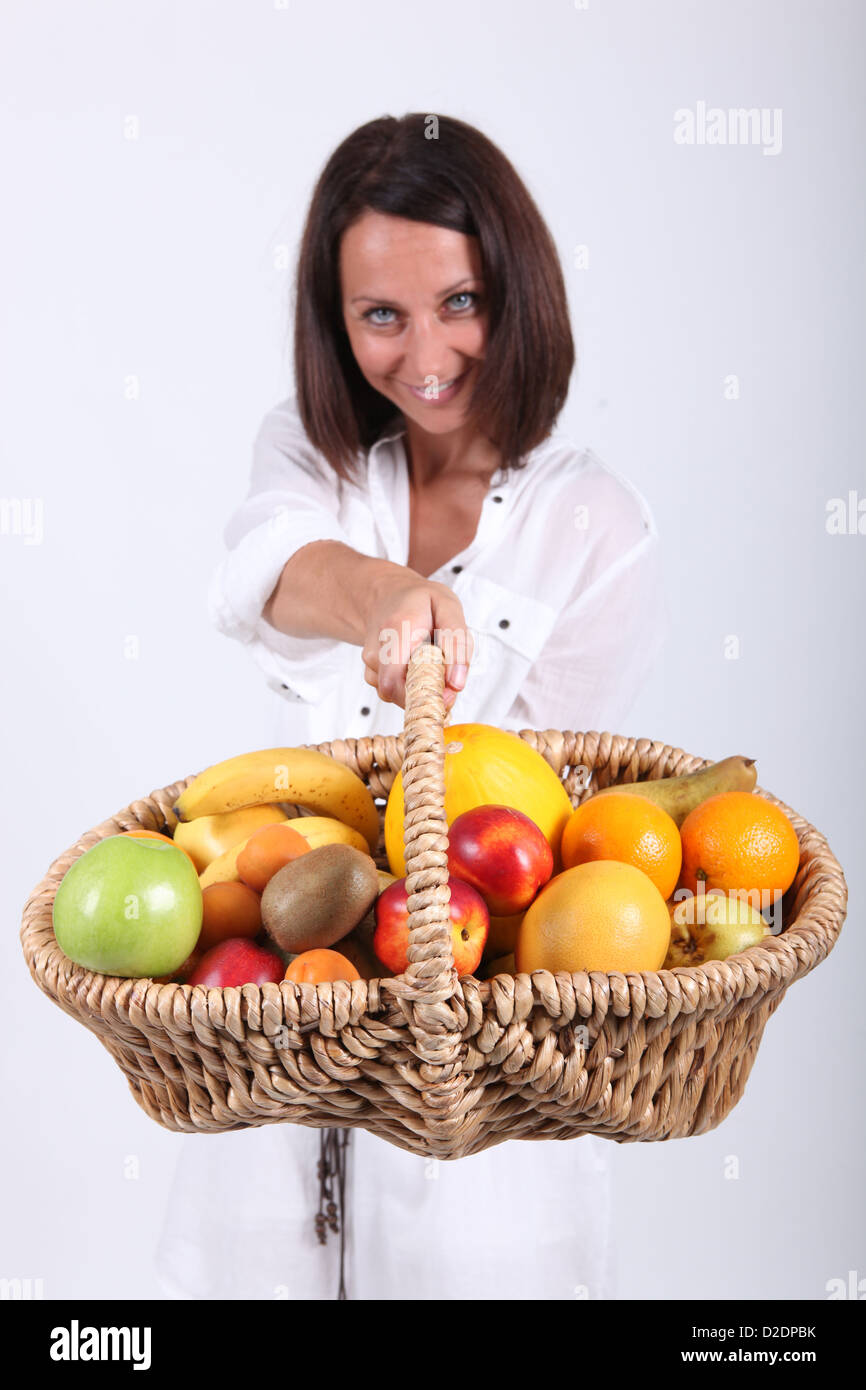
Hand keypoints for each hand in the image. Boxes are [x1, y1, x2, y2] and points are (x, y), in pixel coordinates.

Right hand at [361, 572, 474, 711]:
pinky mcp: (371, 673)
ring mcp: (370, 663)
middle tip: (444, 676)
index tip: (448, 693)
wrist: (387, 594)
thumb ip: (457, 644)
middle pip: (396, 693)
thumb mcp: (448, 607)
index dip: (423, 694)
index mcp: (397, 629)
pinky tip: (416, 665)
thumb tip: (456, 684)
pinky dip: (409, 686)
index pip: (396, 681)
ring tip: (428, 662)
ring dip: (418, 687)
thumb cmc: (419, 601)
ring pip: (396, 695)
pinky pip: (393, 693)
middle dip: (425, 692)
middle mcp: (377, 649)